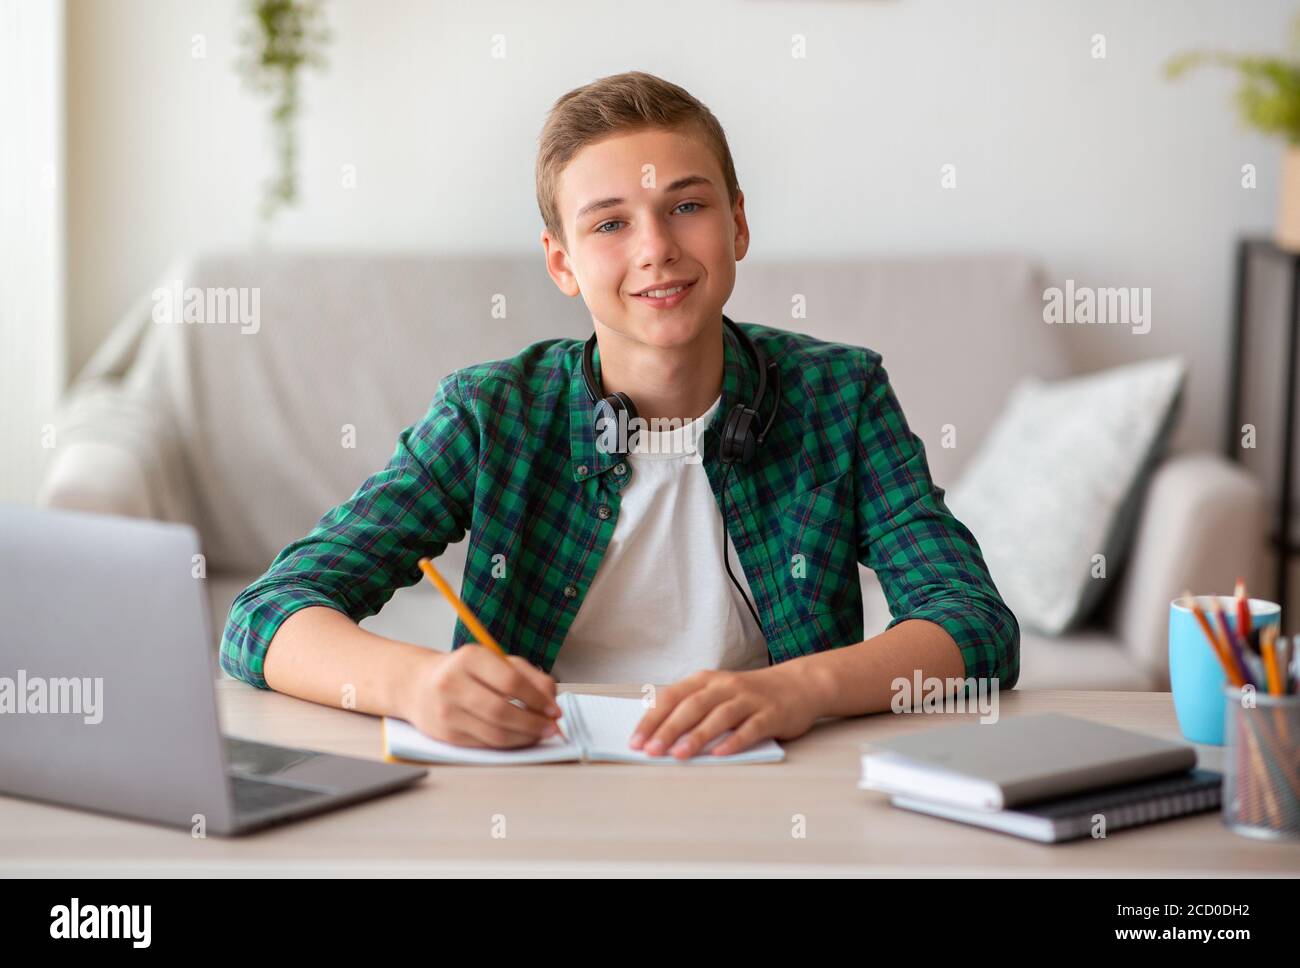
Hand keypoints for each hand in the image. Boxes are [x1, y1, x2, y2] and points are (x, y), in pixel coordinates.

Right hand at [399, 644, 562, 748]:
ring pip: (494, 733)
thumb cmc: (466, 672)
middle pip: (502, 711)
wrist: (420, 686)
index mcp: (470, 658)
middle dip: (533, 723)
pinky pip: (485, 744)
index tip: (554, 710)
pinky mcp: (446, 735)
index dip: (537, 699)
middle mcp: (453, 683)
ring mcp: (447, 711)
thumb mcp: (496, 662)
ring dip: (524, 737)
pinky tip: (519, 738)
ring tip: (539, 734)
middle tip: (552, 727)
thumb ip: (529, 675)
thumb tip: (551, 700)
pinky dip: (508, 744)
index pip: (511, 682)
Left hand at [628, 665, 823, 758]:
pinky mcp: (771, 714)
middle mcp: (725, 685)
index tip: (636, 741)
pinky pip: (750, 728)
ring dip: (697, 736)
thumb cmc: (749, 695)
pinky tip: (720, 754)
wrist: (798, 685)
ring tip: (679, 755)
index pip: (672, 696)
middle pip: (692, 705)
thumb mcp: (717, 692)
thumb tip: (656, 735)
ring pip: (719, 716)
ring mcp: (749, 699)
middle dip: (669, 729)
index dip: (652, 718)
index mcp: (706, 679)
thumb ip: (691, 707)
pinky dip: (734, 741)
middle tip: (651, 751)